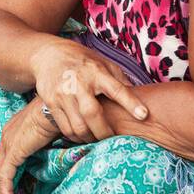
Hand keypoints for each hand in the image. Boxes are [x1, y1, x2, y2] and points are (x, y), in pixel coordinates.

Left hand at [0, 99, 59, 193]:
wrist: (64, 105)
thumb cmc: (64, 117)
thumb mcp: (53, 136)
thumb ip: (50, 148)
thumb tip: (58, 160)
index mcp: (15, 130)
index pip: (5, 157)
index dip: (6, 175)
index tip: (11, 191)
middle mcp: (7, 135)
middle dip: (0, 187)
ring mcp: (9, 141)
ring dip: (3, 193)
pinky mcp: (14, 149)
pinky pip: (5, 175)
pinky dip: (6, 191)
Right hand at [28, 37, 147, 142]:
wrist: (49, 55)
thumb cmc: (83, 61)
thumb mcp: (103, 63)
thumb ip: (120, 81)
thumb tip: (139, 99)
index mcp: (96, 72)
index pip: (116, 89)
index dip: (131, 103)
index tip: (144, 115)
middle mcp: (78, 83)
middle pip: (92, 114)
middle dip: (105, 133)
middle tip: (112, 138)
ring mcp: (63, 94)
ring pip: (78, 126)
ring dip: (90, 138)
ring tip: (97, 138)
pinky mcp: (51, 103)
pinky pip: (66, 128)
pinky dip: (76, 137)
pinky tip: (83, 134)